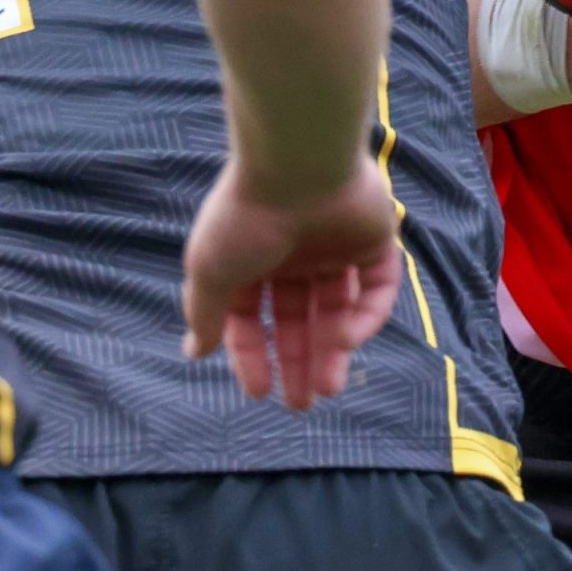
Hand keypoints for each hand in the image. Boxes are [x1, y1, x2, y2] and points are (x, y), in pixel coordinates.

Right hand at [182, 153, 399, 409]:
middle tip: (300, 404)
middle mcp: (295, 250)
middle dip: (299, 360)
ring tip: (326, 388)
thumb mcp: (210, 271)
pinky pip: (377, 287)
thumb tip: (194, 352)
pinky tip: (347, 340)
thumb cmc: (246, 217)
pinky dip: (366, 317)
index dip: (253, 354)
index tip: (259, 391)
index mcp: (253, 254)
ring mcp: (337, 244)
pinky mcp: (375, 238)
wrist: (299, 167)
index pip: (252, 315)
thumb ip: (204, 314)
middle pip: (300, 317)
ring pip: (339, 307)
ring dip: (333, 349)